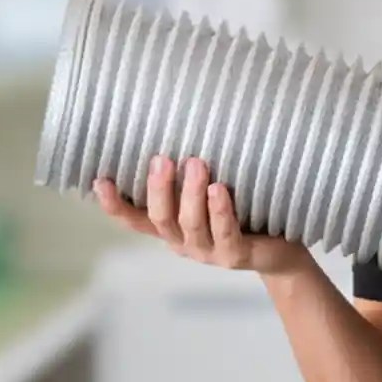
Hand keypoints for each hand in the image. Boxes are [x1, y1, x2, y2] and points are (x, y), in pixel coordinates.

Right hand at [94, 154, 314, 277]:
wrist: (280, 249)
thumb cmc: (242, 212)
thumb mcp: (210, 194)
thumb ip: (191, 176)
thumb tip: (180, 126)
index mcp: (173, 229)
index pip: (136, 220)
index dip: (116, 205)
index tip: (100, 181)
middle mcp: (184, 242)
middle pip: (161, 218)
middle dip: (159, 188)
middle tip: (162, 159)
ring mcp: (209, 252)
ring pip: (192, 224)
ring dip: (190, 193)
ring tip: (196, 163)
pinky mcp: (236, 255)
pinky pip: (225, 233)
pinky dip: (220, 211)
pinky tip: (219, 190)